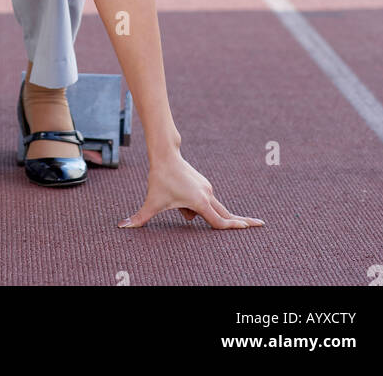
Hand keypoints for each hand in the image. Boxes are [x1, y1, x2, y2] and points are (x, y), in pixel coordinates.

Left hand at [117, 150, 263, 229]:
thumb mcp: (151, 202)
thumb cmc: (160, 179)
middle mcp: (208, 195)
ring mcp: (207, 189)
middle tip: (260, 225)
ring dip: (196, 212)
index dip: (233, 227)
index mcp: (200, 202)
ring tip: (177, 200)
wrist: (165, 154)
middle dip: (242, 221)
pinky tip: (178, 198)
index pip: (220, 221)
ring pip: (209, 208)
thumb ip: (139, 218)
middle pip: (226, 214)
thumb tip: (122, 226)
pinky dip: (192, 206)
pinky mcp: (203, 185)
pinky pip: (201, 201)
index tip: (249, 228)